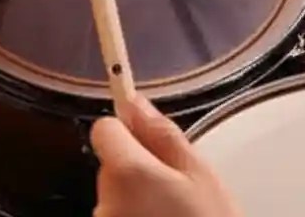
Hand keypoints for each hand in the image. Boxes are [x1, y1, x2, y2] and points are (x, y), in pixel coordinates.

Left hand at [90, 94, 241, 216]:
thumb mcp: (201, 177)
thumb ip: (164, 136)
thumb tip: (135, 102)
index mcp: (128, 173)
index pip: (103, 130)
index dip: (126, 131)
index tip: (146, 140)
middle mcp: (106, 202)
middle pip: (110, 166)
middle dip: (137, 171)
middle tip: (175, 192)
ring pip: (115, 197)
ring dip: (136, 202)